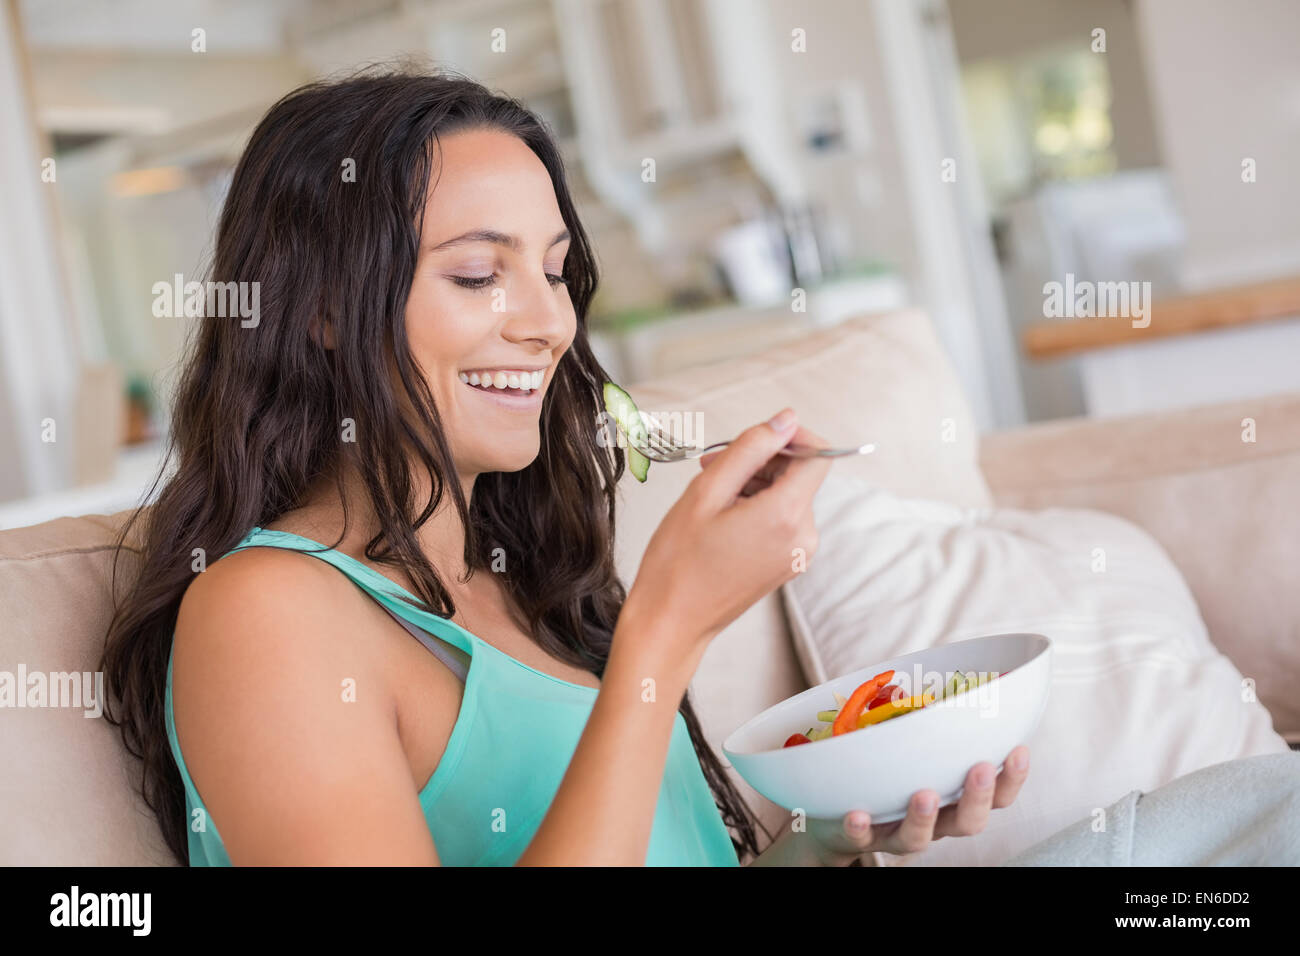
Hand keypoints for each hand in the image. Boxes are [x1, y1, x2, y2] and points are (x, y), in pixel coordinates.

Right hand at [618, 408, 831, 659]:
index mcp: (787, 515)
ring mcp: (799, 553)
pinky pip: (783, 519)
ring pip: (788, 495)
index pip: (819, 455)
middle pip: (799, 474)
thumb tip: (786, 418)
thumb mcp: (708, 490)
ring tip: (710, 493)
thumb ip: (751, 447)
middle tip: (711, 465)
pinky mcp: (788, 564)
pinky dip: (757, 507)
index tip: (753, 438)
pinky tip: (721, 515)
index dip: (791, 436)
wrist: (671, 621)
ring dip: (754, 483)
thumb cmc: (679, 559)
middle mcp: (804, 536)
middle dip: (760, 460)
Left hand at [801, 746, 1031, 864]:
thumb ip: (933, 723)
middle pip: (967, 822)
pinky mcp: (859, 837)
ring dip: (923, 817)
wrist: (837, 815)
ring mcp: (895, 831)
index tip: (1019, 749)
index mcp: (953, 797)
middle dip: (977, 797)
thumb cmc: (889, 771)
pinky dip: (860, 828)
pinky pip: (861, 837)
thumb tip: (951, 672)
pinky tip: (857, 814)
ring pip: (918, 838)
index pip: (996, 796)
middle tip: (980, 769)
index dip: (1012, 778)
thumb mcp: (914, 745)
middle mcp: (933, 821)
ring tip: (923, 795)